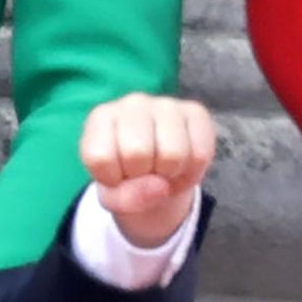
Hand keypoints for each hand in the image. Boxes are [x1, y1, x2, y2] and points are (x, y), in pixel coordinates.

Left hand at [79, 93, 214, 248]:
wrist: (158, 175)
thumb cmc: (127, 179)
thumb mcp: (113, 197)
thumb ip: (124, 198)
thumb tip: (160, 187)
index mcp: (101, 118)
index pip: (101, 157)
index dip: (112, 179)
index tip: (117, 175)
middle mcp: (132, 103)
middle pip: (137, 153)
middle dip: (143, 176)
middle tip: (144, 172)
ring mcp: (166, 104)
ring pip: (173, 153)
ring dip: (170, 174)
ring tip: (163, 169)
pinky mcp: (196, 112)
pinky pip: (200, 153)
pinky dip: (193, 171)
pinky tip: (183, 164)